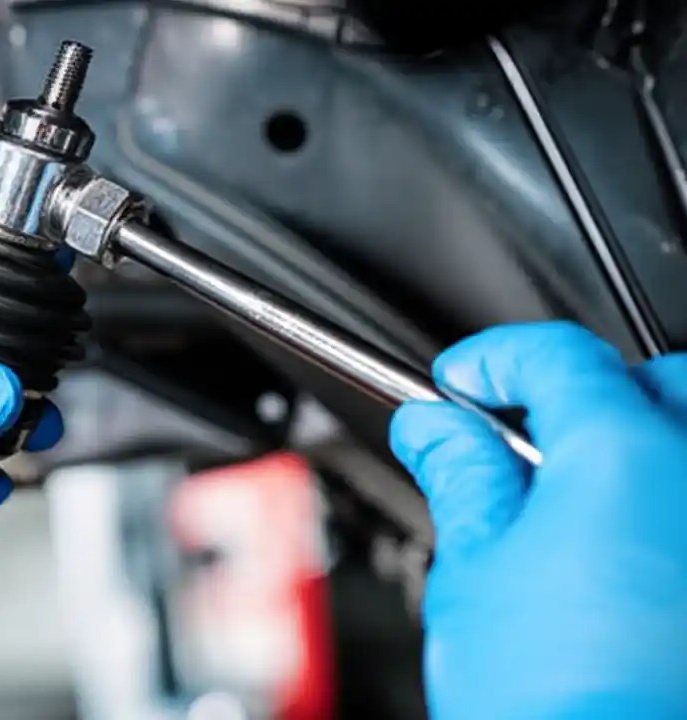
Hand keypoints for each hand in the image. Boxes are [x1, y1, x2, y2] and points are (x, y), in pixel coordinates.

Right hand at [390, 321, 686, 718]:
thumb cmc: (555, 700)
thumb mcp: (475, 570)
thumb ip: (461, 477)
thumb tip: (434, 429)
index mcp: (623, 453)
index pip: (557, 357)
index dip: (495, 359)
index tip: (460, 383)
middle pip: (660, 380)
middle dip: (590, 390)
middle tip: (525, 433)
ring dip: (641, 446)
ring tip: (579, 497)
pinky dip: (669, 508)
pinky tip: (628, 550)